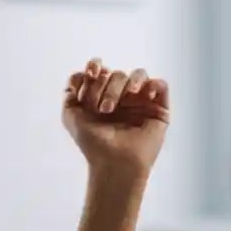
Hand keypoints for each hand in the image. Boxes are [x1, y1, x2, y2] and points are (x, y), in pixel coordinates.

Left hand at [63, 58, 170, 178]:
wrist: (114, 163)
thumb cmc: (93, 144)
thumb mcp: (71, 116)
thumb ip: (69, 92)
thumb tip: (78, 75)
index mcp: (102, 97)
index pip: (100, 71)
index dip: (94, 67)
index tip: (90, 74)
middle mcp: (122, 97)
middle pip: (116, 73)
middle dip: (106, 87)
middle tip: (103, 109)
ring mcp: (141, 102)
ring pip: (137, 75)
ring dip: (126, 85)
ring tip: (119, 105)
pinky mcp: (159, 109)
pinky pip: (160, 85)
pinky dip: (152, 85)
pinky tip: (140, 96)